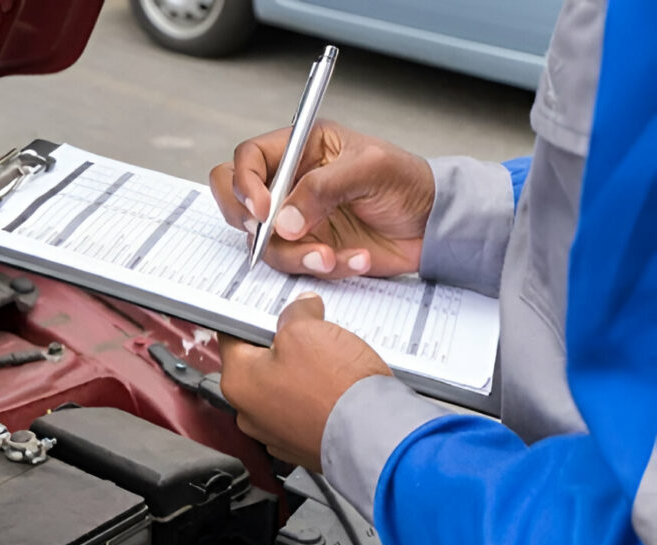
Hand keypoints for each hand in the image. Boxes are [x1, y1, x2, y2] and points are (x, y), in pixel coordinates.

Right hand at [210, 120, 433, 278]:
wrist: (432, 226)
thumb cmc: (408, 183)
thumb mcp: (371, 169)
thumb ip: (323, 188)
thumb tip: (283, 220)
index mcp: (301, 149)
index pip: (249, 159)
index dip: (245, 183)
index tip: (263, 210)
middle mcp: (292, 186)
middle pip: (239, 203)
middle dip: (252, 226)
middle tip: (277, 236)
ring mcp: (298, 222)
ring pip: (267, 245)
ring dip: (297, 256)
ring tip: (333, 256)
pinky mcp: (311, 251)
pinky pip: (299, 267)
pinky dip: (326, 268)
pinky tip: (356, 259)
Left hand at [219, 293, 391, 470]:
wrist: (372, 434)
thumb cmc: (334, 386)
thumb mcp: (307, 329)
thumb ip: (296, 314)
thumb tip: (300, 310)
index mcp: (238, 381)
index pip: (232, 337)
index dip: (253, 318)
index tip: (271, 310)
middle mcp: (249, 414)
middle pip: (259, 366)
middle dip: (282, 347)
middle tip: (309, 334)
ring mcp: (275, 435)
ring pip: (282, 390)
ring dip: (300, 374)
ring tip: (329, 363)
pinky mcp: (301, 447)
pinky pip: (302, 413)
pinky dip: (314, 400)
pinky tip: (335, 390)